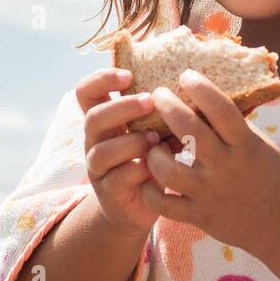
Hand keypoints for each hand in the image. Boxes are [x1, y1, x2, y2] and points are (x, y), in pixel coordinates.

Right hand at [76, 67, 162, 236]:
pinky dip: (137, 170)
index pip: (86, 92)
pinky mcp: (110, 192)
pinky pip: (117, 178)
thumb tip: (193, 81)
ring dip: (131, 142)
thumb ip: (158, 110)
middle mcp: (95, 141)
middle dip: (122, 107)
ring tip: (156, 139)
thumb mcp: (151, 130)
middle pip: (93, 118)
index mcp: (104, 120)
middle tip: (150, 101)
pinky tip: (155, 165)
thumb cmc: (151, 157)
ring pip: (102, 151)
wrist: (139, 206)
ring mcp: (99, 169)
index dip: (102, 79)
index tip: (128, 75)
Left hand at [139, 69, 279, 264]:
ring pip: (167, 170)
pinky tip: (148, 177)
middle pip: (189, 131)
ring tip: (152, 144)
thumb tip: (205, 95)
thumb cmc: (271, 176)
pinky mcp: (199, 217)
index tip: (186, 74)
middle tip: (158, 94)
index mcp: (245, 145)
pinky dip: (150, 190)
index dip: (201, 88)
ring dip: (153, 152)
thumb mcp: (258, 144)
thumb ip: (234, 125)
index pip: (221, 108)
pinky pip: (163, 205)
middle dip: (167, 107)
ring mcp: (210, 193)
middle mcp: (226, 166)